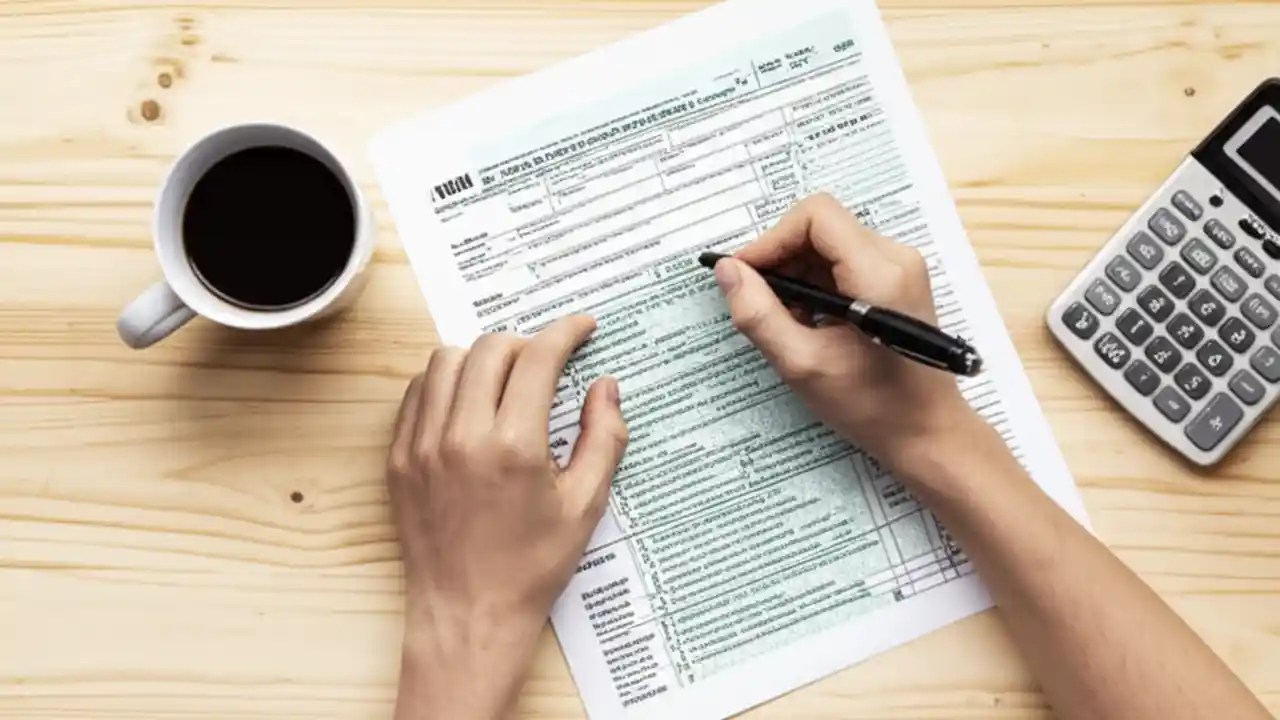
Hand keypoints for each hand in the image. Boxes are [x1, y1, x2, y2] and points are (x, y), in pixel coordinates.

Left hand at [386, 315, 627, 719]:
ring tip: (504, 381)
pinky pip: (416, 394)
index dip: (565, 332)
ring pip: (445, 361)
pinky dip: (443, 384)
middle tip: (545, 362)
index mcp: (514, 446)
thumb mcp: (586, 505)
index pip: (538, 358)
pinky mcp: (399, 458)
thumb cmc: (532, 566)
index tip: (581, 327)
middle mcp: (462, 437)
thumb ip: (603, 437)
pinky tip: (467, 403)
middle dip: (525, 344)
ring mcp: (423, 446)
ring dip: (480, 358)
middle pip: (490, 348)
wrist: (469, 613)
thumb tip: (606, 386)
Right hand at [712, 193, 983, 481]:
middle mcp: (895, 258)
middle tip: (758, 303)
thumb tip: (727, 271)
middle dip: (781, 259)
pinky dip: (815, 284)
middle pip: (820, 227)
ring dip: (796, 274)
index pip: (815, 216)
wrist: (927, 432)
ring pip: (828, 244)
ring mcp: (900, 267)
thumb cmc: (871, 405)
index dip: (772, 239)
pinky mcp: (896, 281)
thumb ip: (758, 314)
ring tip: (785, 321)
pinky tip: (807, 323)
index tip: (744, 274)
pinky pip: (843, 262)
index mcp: (878, 273)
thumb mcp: (802, 364)